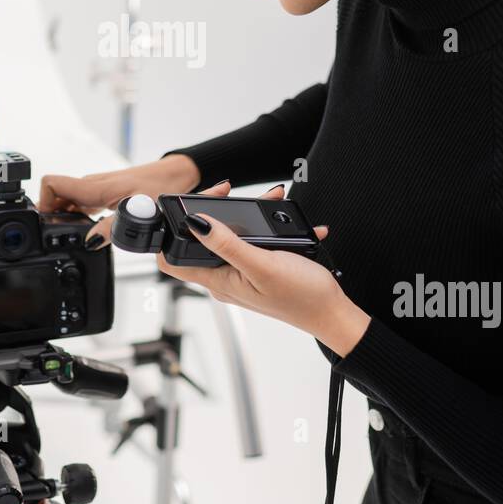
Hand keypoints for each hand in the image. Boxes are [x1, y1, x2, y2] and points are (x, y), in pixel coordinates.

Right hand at [37, 154, 200, 246]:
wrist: (174, 175)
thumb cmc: (160, 186)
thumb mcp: (137, 211)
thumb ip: (112, 228)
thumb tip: (90, 242)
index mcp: (94, 186)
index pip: (51, 184)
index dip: (43, 203)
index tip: (47, 224)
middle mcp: (90, 186)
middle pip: (55, 197)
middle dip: (51, 217)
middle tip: (57, 238)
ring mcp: (95, 190)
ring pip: (66, 202)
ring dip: (63, 219)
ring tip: (69, 238)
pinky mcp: (102, 195)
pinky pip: (79, 205)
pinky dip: (76, 219)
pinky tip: (86, 232)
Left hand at [156, 183, 366, 352]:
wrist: (332, 312)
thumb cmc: (301, 296)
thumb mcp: (262, 265)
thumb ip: (227, 244)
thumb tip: (195, 223)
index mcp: (218, 280)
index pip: (173, 260)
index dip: (170, 233)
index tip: (185, 209)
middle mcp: (225, 277)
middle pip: (202, 239)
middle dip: (214, 209)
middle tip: (229, 192)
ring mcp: (242, 272)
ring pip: (230, 235)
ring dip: (247, 213)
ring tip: (271, 198)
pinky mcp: (259, 267)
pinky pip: (254, 241)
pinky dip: (268, 226)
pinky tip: (288, 219)